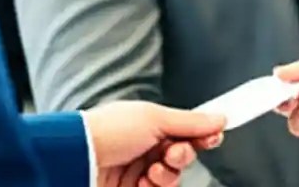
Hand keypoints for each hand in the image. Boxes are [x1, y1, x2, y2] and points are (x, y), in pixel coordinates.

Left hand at [83, 101, 225, 186]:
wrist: (78, 158)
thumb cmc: (109, 130)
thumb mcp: (155, 118)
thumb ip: (190, 122)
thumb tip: (220, 118)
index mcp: (149, 125)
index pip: (184, 131)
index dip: (201, 136)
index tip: (213, 138)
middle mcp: (144, 149)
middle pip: (181, 158)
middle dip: (182, 157)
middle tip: (172, 153)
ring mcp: (136, 172)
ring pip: (171, 179)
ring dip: (167, 176)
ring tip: (152, 172)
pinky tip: (142, 183)